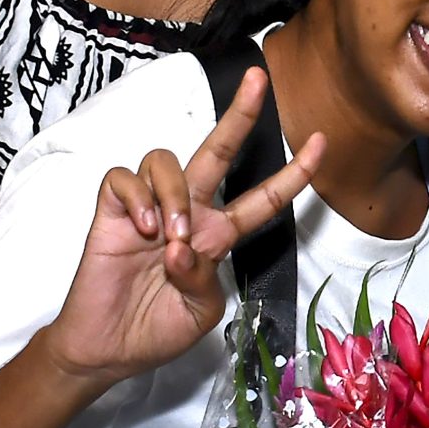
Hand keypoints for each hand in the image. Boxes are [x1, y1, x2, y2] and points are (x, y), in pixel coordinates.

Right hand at [36, 69, 323, 386]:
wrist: (107, 348)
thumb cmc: (157, 330)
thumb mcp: (199, 315)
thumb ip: (202, 280)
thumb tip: (182, 246)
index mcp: (217, 237)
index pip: (262, 199)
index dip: (292, 173)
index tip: (321, 143)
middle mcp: (189, 212)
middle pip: (217, 151)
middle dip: (239, 114)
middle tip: (257, 80)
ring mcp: (150, 207)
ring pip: (167, 159)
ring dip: (173, 193)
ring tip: (167, 237)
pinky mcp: (112, 210)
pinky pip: (125, 177)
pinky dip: (136, 198)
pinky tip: (141, 229)